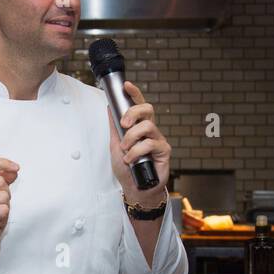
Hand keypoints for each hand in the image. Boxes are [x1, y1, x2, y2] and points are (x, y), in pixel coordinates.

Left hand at [108, 80, 170, 202]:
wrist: (134, 188)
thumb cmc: (127, 168)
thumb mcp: (114, 145)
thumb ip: (114, 127)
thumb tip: (109, 107)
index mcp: (139, 126)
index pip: (139, 105)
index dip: (134, 93)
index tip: (126, 85)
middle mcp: (150, 130)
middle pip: (147, 109)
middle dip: (133, 113)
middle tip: (124, 125)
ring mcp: (158, 139)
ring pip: (147, 126)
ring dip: (131, 138)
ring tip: (125, 150)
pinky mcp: (164, 151)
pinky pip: (150, 144)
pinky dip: (136, 151)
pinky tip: (131, 160)